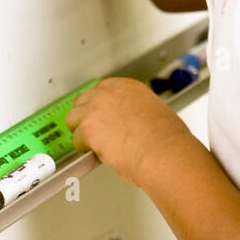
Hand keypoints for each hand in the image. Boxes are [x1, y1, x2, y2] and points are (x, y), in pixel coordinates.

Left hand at [65, 78, 188, 187]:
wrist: (163, 151)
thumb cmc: (166, 137)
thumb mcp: (154, 111)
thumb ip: (136, 111)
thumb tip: (132, 122)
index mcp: (127, 86)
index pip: (102, 90)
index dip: (99, 106)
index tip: (100, 116)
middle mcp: (110, 93)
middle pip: (83, 101)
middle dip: (85, 116)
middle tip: (92, 131)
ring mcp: (97, 109)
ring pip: (73, 118)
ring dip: (80, 131)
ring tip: (91, 144)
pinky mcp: (89, 128)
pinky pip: (76, 139)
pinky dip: (83, 149)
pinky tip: (95, 154)